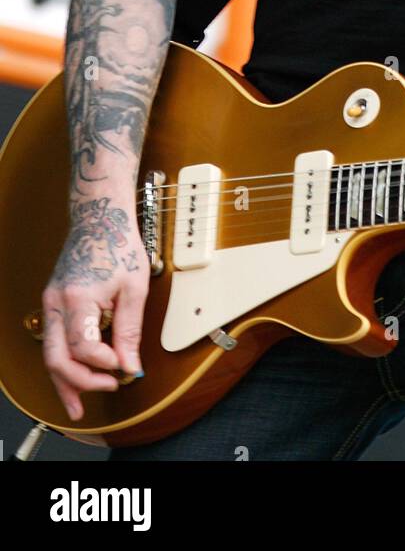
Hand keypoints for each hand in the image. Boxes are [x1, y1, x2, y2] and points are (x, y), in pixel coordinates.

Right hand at [41, 197, 149, 421]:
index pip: (83, 347)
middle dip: (80, 383)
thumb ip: (130, 331)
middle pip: (57, 358)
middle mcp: (57, 303)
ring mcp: (51, 303)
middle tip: (106, 390)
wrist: (100, 217)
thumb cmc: (119, 244)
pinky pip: (53, 341)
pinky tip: (73, 380)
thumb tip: (129, 366)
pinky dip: (63, 364)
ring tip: (77, 406)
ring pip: (49, 354)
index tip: (123, 365)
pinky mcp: (53, 304)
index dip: (104, 363)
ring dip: (65, 382)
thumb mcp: (134, 287)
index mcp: (78, 297)